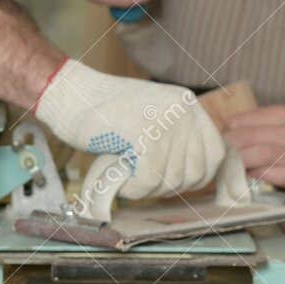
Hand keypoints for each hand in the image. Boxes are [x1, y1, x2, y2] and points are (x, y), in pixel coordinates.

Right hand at [33, 58, 228, 199]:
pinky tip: (119, 175)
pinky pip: (149, 182)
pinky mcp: (143, 135)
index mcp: (187, 105)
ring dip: (147, 187)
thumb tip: (193, 178)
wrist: (68, 95)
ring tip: (126, 170)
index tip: (171, 180)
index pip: (216, 154)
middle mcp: (182, 110)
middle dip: (168, 186)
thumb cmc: (102, 113)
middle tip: (140, 176)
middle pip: (196, 172)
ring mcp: (165, 121)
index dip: (196, 176)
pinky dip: (132, 188)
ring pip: (172, 180)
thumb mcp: (152, 116)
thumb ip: (176, 139)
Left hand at [222, 106, 284, 206]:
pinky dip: (260, 175)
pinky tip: (250, 178)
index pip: (246, 119)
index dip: (226, 132)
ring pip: (260, 153)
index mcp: (283, 117)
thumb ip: (260, 129)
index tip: (214, 143)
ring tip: (229, 169)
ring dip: (240, 161)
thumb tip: (224, 134)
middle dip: (229, 148)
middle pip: (249, 136)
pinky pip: (277, 174)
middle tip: (216, 159)